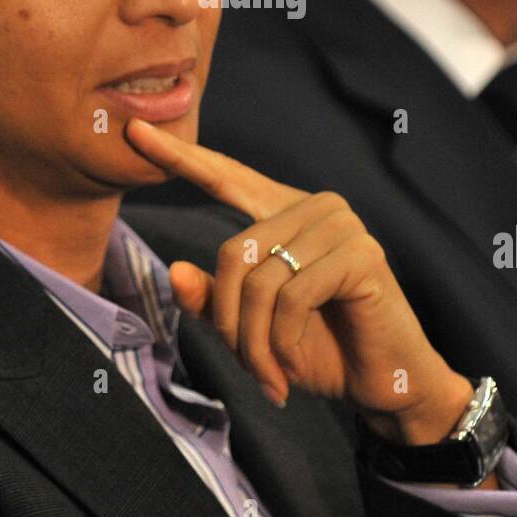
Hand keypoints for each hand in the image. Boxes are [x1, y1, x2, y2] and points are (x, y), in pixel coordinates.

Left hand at [124, 118, 474, 445]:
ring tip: (268, 375)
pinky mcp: (361, 254)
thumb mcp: (254, 328)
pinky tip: (289, 370)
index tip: (131, 133)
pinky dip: (280, 343)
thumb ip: (214, 299)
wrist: (385, 384)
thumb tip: (173, 270)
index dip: (179, 157)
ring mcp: (342, 226)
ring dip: (254, 342)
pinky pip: (292, 296)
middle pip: (232, 252)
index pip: (227, 176)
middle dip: (230, 322)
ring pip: (259, 278)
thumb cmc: (320, 349)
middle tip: (248, 368)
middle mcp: (315, 207)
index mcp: (285, 212)